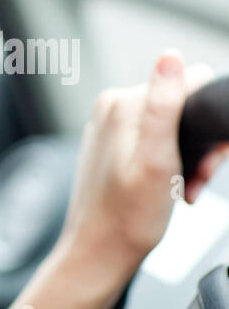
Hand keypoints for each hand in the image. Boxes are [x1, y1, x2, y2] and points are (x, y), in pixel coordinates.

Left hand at [58, 50, 224, 279]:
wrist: (99, 253)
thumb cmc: (128, 217)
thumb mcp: (157, 159)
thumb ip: (164, 105)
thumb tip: (170, 55)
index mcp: (122, 103)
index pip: (191, 86)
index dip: (208, 125)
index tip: (203, 161)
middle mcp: (113, 108)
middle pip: (184, 108)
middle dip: (199, 145)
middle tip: (192, 180)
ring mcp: (112, 128)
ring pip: (177, 127)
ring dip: (189, 158)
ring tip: (181, 189)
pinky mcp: (116, 147)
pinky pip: (159, 144)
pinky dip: (172, 165)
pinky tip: (169, 189)